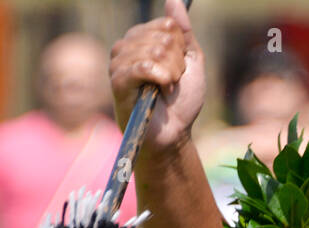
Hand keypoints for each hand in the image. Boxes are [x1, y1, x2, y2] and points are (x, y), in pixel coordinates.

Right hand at [109, 0, 204, 150]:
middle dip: (176, 65)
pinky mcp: (118, 81)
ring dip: (170, 75)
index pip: (167, 25)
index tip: (179, 69)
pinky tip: (159, 92)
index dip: (181, 50)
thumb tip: (173, 0)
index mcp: (142, 39)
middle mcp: (127, 47)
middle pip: (162, 38)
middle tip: (172, 84)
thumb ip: (184, 32)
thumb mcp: (191, 61)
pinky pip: (142, 66)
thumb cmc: (182, 101)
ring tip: (165, 91)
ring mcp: (119, 63)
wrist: (174, 133)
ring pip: (155, 51)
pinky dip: (159, 79)